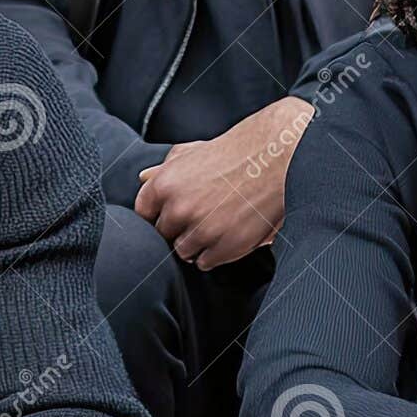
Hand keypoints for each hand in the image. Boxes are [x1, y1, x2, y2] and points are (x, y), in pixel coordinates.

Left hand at [135, 96, 312, 269]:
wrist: (274, 159)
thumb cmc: (232, 153)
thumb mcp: (191, 153)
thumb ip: (164, 168)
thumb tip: (142, 177)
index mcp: (164, 184)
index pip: (144, 213)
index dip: (158, 213)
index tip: (174, 210)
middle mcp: (179, 209)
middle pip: (163, 235)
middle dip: (178, 227)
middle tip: (200, 213)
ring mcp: (202, 230)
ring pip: (183, 251)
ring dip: (196, 242)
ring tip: (216, 221)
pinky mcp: (225, 247)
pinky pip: (204, 262)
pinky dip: (214, 252)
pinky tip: (226, 232)